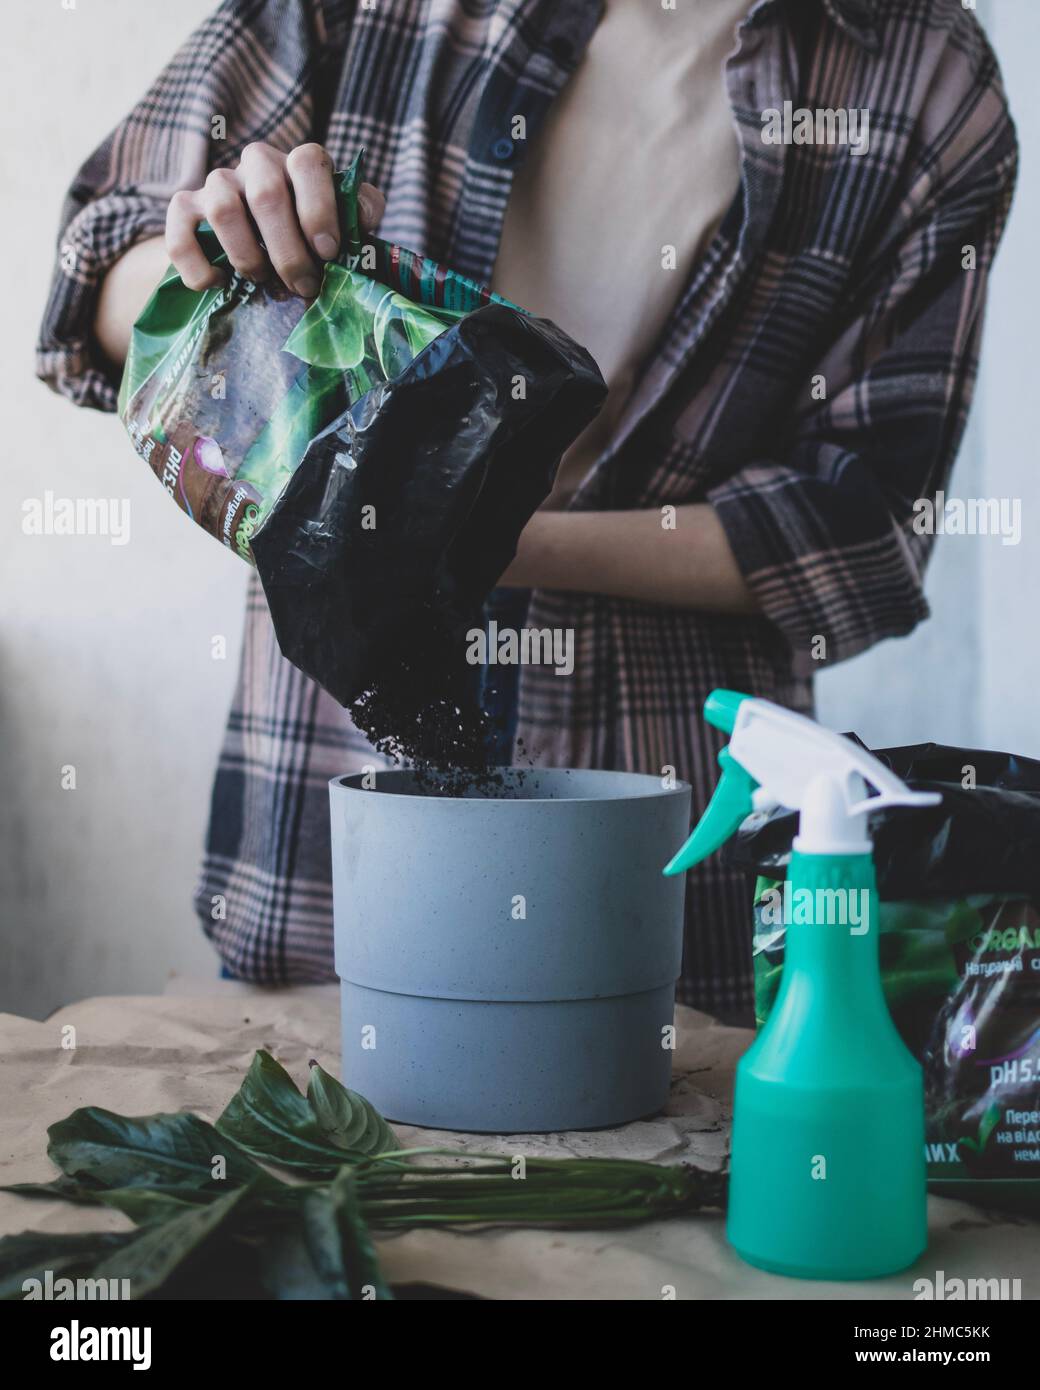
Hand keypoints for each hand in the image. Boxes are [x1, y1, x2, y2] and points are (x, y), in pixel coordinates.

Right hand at [165, 141, 384, 296]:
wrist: (259, 245)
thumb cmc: (310, 237)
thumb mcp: (344, 226)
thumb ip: (359, 217)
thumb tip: (361, 219)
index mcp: (298, 163)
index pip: (308, 161)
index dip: (319, 208)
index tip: (328, 252)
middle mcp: (257, 164)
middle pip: (266, 194)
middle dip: (288, 252)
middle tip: (303, 287)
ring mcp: (218, 183)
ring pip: (223, 209)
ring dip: (247, 257)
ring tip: (263, 282)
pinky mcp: (185, 208)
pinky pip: (180, 232)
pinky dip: (198, 266)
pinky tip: (218, 283)